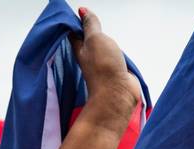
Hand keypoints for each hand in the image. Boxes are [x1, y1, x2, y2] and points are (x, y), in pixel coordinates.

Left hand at [71, 8, 141, 129]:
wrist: (118, 93)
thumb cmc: (103, 68)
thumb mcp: (95, 39)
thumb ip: (90, 25)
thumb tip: (82, 11)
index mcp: (80, 49)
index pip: (75, 32)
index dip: (76, 23)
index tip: (78, 15)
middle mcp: (89, 58)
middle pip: (89, 41)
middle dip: (90, 32)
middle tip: (92, 21)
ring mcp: (102, 66)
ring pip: (102, 50)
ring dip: (104, 43)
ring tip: (105, 33)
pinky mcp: (115, 72)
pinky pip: (114, 59)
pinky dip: (115, 54)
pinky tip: (117, 51)